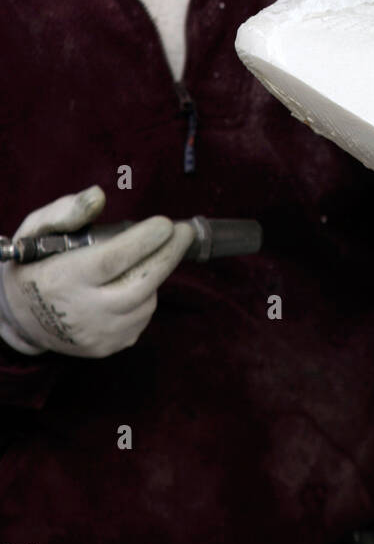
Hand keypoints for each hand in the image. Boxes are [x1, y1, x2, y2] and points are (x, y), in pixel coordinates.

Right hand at [0, 186, 193, 357]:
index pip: (111, 260)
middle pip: (140, 283)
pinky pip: (141, 318)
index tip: (166, 223)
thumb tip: (99, 196)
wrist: (20, 319)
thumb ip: (65, 211)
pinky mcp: (107, 347)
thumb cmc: (32, 264)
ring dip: (155, 274)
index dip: (144, 241)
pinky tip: (132, 281)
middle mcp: (81, 312)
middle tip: (184, 232)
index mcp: (62, 279)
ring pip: (146, 301)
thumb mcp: (35, 230)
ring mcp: (96, 334)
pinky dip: (145, 296)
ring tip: (147, 255)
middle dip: (169, 254)